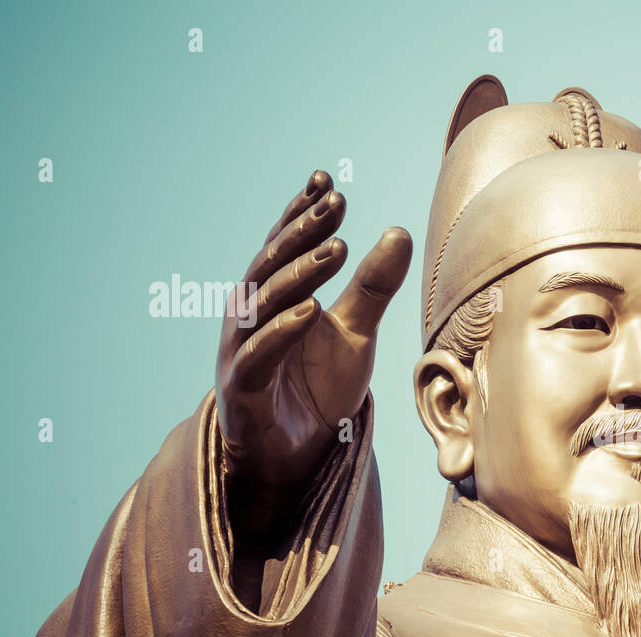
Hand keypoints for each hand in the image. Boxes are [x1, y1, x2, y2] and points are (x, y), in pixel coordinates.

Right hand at [215, 171, 411, 529]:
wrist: (295, 454)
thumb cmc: (318, 387)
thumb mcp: (356, 332)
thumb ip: (373, 287)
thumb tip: (398, 231)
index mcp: (273, 297)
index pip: (286, 246)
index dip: (302, 213)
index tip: (327, 179)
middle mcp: (250, 317)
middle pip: (273, 265)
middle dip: (303, 232)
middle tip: (334, 202)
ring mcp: (241, 351)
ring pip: (265, 304)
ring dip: (299, 274)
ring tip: (335, 249)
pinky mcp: (242, 389)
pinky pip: (260, 355)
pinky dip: (282, 332)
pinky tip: (310, 311)